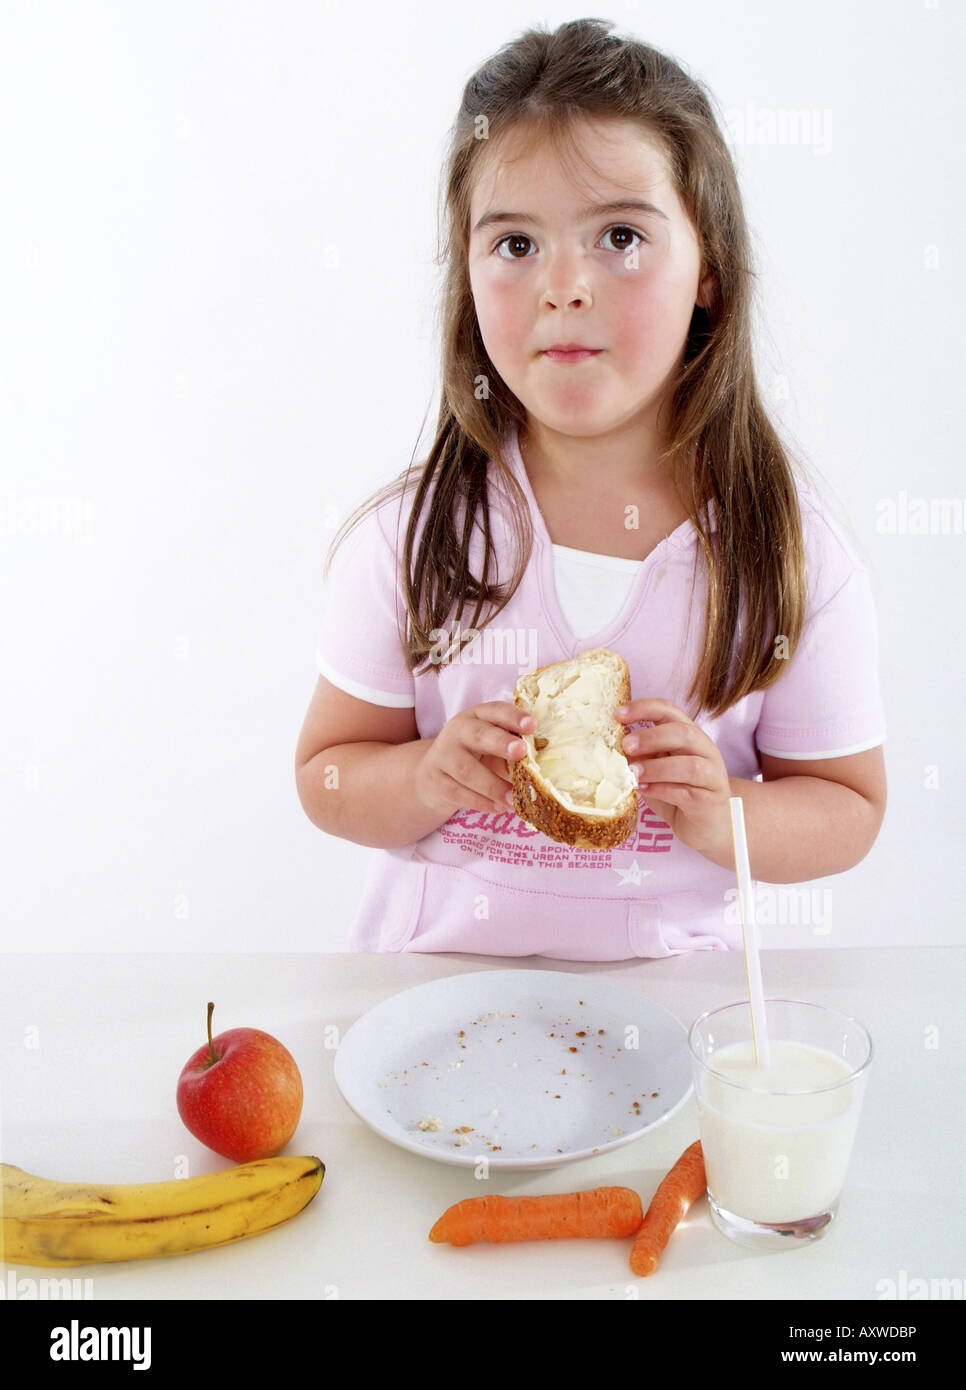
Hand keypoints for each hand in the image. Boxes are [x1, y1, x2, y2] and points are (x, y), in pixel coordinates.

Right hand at [415, 702, 535, 817]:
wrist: (434, 775)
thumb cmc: (475, 756)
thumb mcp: (492, 745)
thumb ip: (513, 749)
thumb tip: (544, 763)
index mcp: (478, 716)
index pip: (495, 711)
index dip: (513, 717)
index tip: (532, 725)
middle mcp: (459, 732)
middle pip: (478, 735)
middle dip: (500, 743)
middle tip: (521, 751)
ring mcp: (444, 756)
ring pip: (467, 770)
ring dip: (493, 785)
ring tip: (514, 798)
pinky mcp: (437, 781)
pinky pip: (459, 792)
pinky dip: (480, 802)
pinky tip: (498, 808)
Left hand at [614, 698, 732, 855]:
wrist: (706, 826)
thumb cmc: (676, 793)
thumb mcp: (655, 769)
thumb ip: (640, 757)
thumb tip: (609, 748)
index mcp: (689, 736)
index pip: (670, 711)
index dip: (644, 709)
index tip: (617, 715)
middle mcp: (705, 751)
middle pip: (684, 733)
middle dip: (652, 737)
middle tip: (626, 746)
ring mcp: (712, 775)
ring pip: (690, 765)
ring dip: (658, 767)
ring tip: (633, 773)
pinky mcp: (710, 800)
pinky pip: (687, 792)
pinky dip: (663, 790)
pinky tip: (644, 790)